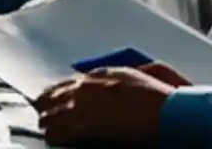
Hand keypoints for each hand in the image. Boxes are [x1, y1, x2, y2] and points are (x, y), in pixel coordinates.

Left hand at [34, 66, 174, 145]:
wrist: (168, 112)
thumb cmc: (162, 96)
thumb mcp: (143, 75)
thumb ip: (124, 74)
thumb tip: (117, 77)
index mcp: (102, 74)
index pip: (68, 81)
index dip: (58, 91)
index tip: (52, 97)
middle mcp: (88, 87)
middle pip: (54, 95)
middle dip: (48, 104)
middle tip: (43, 111)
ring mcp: (84, 106)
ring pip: (51, 113)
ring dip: (48, 120)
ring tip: (45, 126)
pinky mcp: (86, 126)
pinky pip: (58, 130)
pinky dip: (54, 134)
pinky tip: (50, 136)